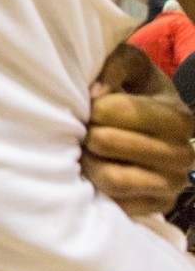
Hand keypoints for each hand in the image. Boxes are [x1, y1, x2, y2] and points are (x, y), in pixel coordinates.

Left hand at [83, 42, 194, 215]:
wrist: (146, 123)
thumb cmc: (135, 88)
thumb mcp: (129, 64)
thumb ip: (115, 66)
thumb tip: (97, 93)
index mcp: (179, 117)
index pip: (117, 110)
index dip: (94, 106)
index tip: (92, 104)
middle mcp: (184, 153)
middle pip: (107, 142)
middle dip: (88, 132)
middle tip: (87, 129)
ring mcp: (173, 183)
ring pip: (112, 178)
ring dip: (90, 162)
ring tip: (91, 150)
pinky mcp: (158, 206)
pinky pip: (116, 203)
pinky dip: (99, 189)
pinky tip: (101, 171)